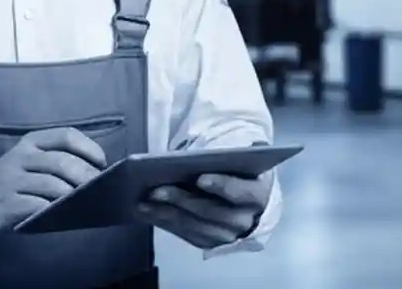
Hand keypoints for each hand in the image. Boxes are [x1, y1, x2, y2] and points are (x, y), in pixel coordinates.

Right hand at [0, 128, 106, 237]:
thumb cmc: (13, 180)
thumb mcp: (30, 161)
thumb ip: (56, 161)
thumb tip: (96, 174)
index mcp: (31, 142)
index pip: (66, 136)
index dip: (89, 149)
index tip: (103, 164)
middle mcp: (22, 156)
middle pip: (62, 162)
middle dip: (86, 177)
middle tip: (101, 190)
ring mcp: (14, 179)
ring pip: (52, 184)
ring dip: (73, 195)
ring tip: (86, 204)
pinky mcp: (9, 202)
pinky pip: (38, 204)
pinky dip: (55, 210)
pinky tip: (64, 214)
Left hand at [136, 172, 273, 249]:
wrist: (244, 195)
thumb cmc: (234, 170)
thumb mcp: (235, 160)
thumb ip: (220, 159)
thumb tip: (189, 157)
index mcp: (258, 194)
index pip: (242, 192)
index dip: (222, 186)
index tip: (200, 178)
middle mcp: (247, 220)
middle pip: (213, 212)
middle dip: (182, 201)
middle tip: (156, 190)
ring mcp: (229, 235)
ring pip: (197, 228)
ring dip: (167, 215)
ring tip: (143, 203)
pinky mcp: (212, 243)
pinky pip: (187, 235)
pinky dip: (165, 223)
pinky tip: (146, 212)